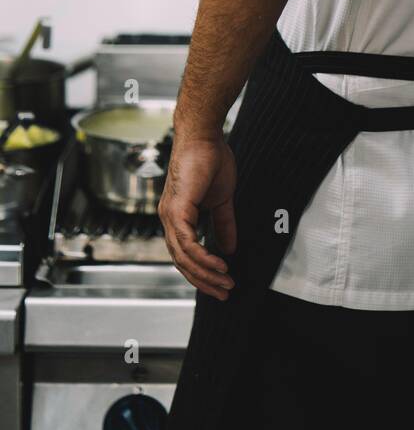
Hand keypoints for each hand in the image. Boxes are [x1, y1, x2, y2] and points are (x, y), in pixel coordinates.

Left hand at [159, 135, 236, 299]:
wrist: (204, 137)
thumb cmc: (210, 160)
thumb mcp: (221, 199)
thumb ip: (223, 223)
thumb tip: (229, 247)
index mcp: (177, 216)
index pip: (185, 254)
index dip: (201, 272)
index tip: (220, 284)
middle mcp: (169, 219)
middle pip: (182, 262)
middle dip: (204, 280)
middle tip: (224, 292)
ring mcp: (170, 215)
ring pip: (184, 256)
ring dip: (205, 273)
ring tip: (226, 281)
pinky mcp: (177, 209)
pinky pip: (187, 242)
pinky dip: (202, 256)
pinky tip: (218, 264)